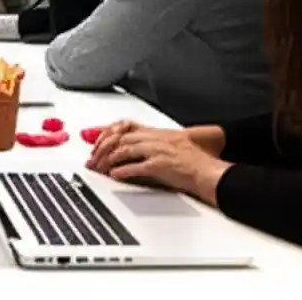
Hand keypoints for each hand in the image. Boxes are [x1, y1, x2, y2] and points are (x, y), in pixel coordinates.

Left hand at [87, 122, 230, 203]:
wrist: (210, 173)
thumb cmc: (195, 163)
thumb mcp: (171, 146)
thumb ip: (150, 145)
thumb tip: (128, 154)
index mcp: (158, 132)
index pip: (125, 126)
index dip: (107, 132)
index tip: (93, 139)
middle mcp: (156, 138)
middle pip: (120, 137)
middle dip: (103, 148)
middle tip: (92, 159)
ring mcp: (158, 151)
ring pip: (124, 150)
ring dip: (108, 160)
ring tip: (99, 168)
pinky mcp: (161, 165)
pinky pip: (136, 166)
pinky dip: (122, 171)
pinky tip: (114, 175)